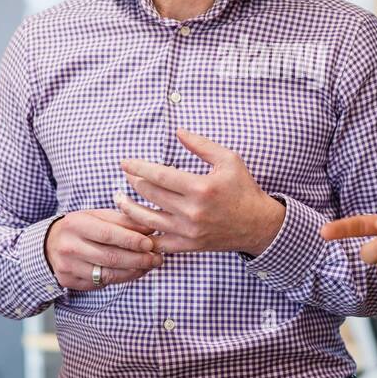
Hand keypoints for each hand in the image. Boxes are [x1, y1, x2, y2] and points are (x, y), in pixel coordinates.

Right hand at [44, 209, 161, 291]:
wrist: (48, 245)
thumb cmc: (80, 228)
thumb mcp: (96, 217)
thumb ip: (123, 221)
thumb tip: (150, 227)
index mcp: (76, 224)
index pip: (109, 234)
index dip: (132, 240)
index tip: (151, 243)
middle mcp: (70, 246)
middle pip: (111, 257)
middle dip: (138, 259)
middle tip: (157, 258)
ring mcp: (68, 266)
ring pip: (108, 274)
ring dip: (134, 271)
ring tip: (150, 265)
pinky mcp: (70, 281)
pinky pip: (101, 283)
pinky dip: (121, 278)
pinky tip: (134, 272)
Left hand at [113, 129, 285, 256]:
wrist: (258, 225)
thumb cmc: (243, 189)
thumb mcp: (228, 160)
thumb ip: (201, 145)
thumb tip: (178, 132)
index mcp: (200, 188)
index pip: (159, 176)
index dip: (138, 167)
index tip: (125, 162)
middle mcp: (192, 211)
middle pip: (150, 195)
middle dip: (134, 182)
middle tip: (126, 174)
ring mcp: (189, 231)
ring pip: (148, 220)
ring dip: (129, 208)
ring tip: (119, 198)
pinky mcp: (189, 245)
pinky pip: (159, 242)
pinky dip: (143, 235)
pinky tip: (134, 226)